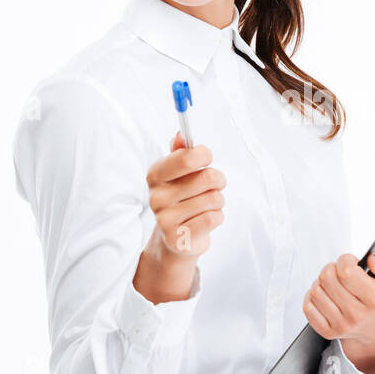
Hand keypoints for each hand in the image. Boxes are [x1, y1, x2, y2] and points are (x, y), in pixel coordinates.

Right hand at [144, 131, 226, 261]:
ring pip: (214, 199)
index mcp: (155, 175)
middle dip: (219, 180)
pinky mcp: (177, 238)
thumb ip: (180, 152)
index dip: (204, 155)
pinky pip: (214, 218)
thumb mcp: (178, 173)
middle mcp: (157, 197)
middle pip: (208, 178)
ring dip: (219, 201)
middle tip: (215, 185)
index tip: (207, 159)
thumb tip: (181, 134)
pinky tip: (206, 220)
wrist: (176, 238)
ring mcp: (165, 219)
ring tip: (209, 205)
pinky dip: (217, 217)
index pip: (187, 157)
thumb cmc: (182, 198)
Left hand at [303, 252, 374, 356]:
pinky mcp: (327, 332)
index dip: (344, 260)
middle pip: (327, 278)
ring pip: (316, 291)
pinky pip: (308, 307)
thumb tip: (371, 260)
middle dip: (331, 268)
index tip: (350, 262)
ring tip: (333, 284)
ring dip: (321, 282)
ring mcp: (341, 325)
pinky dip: (312, 297)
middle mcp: (358, 314)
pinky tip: (325, 296)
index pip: (346, 271)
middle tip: (339, 272)